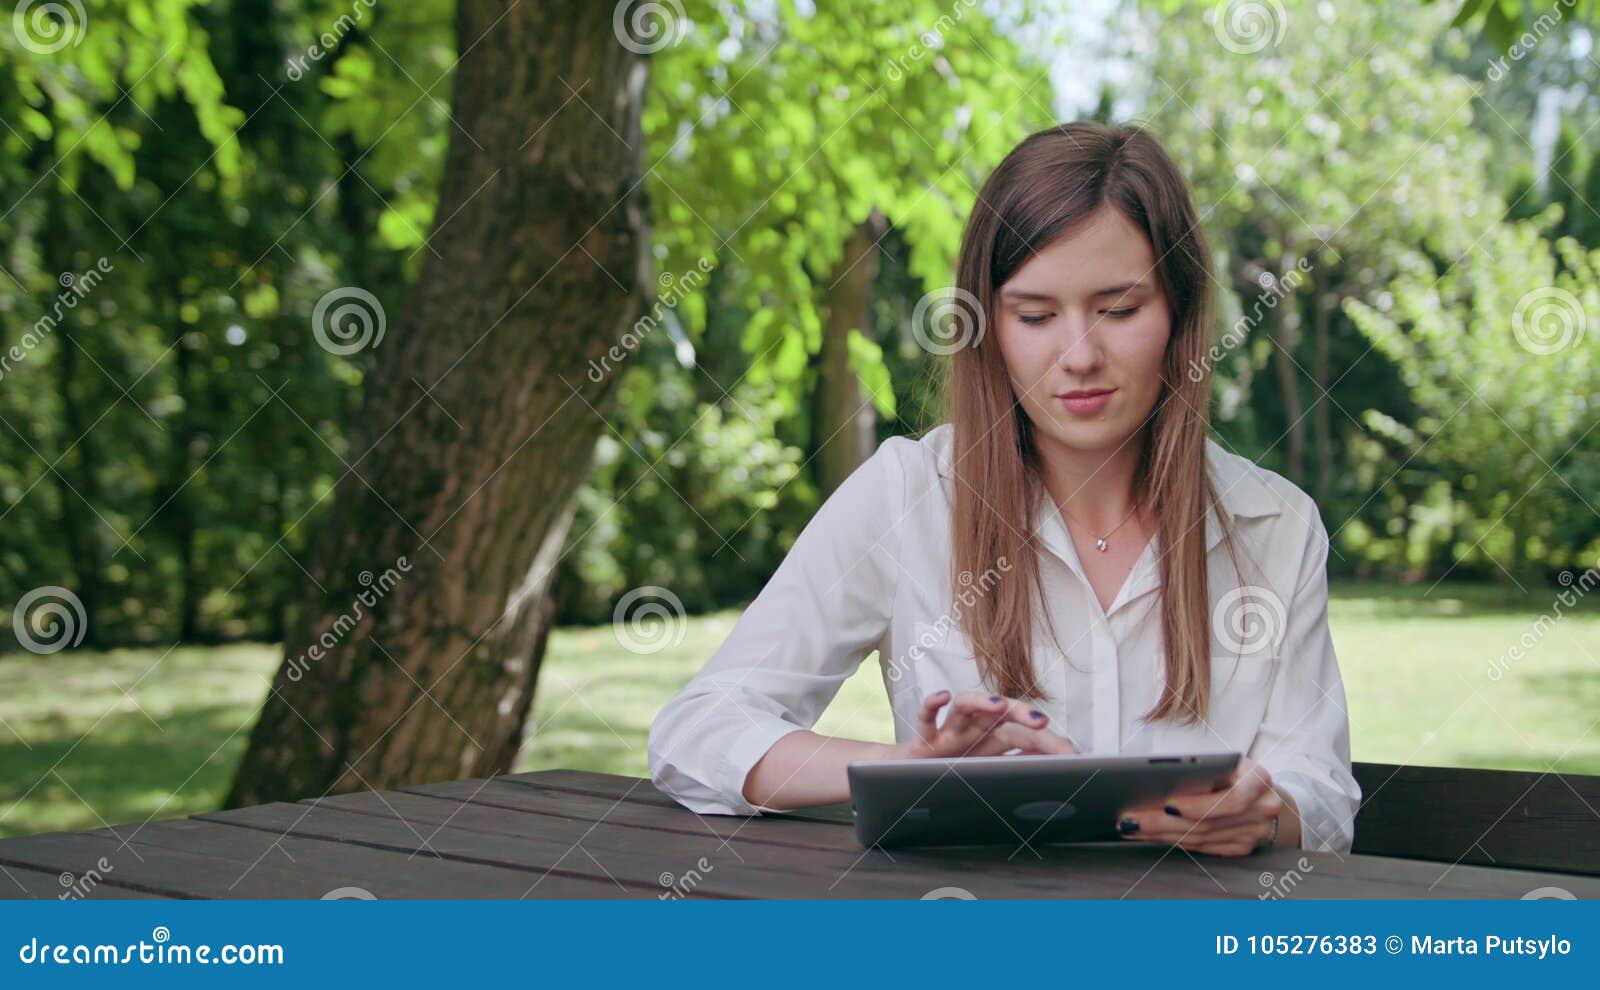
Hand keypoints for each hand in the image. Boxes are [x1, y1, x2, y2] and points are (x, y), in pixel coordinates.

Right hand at [893, 689, 1078, 759]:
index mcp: (994, 738)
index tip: (1072, 754)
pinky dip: (931, 704)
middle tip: (1042, 722)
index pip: (1026, 735)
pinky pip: (926, 717)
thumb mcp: (990, 768)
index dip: (1049, 742)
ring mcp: (950, 730)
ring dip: (982, 700)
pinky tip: (942, 696)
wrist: (913, 775)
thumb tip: (1056, 765)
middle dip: (1023, 715)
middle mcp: (975, 728)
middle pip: (1001, 714)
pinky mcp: (924, 738)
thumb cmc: (956, 767)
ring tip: (998, 704)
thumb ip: (1019, 763)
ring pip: (965, 705)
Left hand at [1116, 756, 1288, 856]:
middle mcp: (1261, 810)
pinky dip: (1173, 841)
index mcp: (1258, 781)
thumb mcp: (1225, 761)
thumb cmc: (1235, 771)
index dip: (1199, 806)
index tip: (1166, 805)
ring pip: (1200, 839)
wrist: (1266, 793)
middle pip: (1207, 823)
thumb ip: (1204, 771)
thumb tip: (1158, 781)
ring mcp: (1254, 834)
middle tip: (1130, 819)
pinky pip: (1201, 847)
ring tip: (1131, 826)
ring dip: (1161, 834)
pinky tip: (1149, 835)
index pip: (1231, 800)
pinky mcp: (1241, 848)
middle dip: (1163, 823)